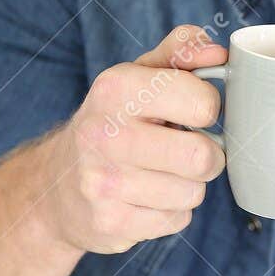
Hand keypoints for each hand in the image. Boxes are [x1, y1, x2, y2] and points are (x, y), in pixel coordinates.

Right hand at [41, 24, 226, 253]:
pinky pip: (177, 220)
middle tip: (190, 150)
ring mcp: (104, 183)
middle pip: (202, 156)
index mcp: (116, 88)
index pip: (202, 103)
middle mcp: (103, 134)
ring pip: (193, 193)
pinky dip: (171, 212)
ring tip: (162, 174)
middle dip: (208, 155)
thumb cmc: (113, 122)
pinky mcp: (111, 223)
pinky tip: (147, 199)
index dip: (210, 108)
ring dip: (189, 186)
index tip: (195, 111)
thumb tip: (218, 54)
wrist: (57, 184)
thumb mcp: (138, 76)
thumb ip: (180, 52)